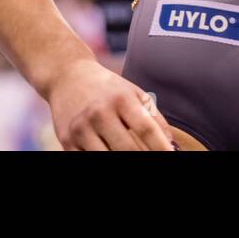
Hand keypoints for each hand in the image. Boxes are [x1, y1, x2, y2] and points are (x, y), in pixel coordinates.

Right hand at [46, 58, 176, 149]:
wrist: (67, 76)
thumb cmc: (107, 88)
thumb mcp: (132, 93)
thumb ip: (154, 117)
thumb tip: (171, 146)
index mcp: (121, 98)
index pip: (146, 129)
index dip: (160, 147)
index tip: (171, 156)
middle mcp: (100, 112)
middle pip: (128, 149)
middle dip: (143, 157)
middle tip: (153, 160)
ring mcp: (81, 128)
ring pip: (107, 158)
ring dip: (123, 161)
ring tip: (131, 152)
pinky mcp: (67, 141)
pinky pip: (88, 159)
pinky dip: (103, 159)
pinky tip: (110, 152)